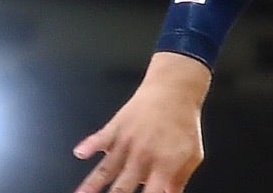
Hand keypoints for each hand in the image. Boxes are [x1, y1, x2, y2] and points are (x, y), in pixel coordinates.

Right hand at [72, 53, 208, 192]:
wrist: (175, 89)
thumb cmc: (184, 122)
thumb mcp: (192, 154)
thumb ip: (180, 180)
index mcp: (164, 164)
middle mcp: (144, 154)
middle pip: (122, 187)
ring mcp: (128, 140)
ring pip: (106, 168)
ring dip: (92, 184)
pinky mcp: (117, 126)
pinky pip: (100, 137)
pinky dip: (89, 144)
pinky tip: (80, 152)